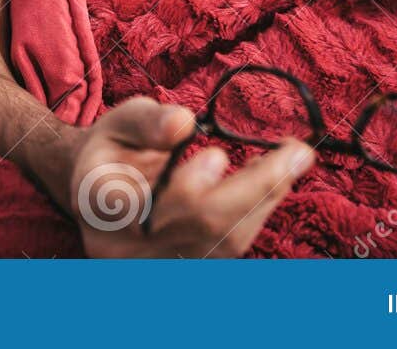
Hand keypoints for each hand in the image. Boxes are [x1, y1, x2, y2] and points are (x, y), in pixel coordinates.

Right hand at [68, 96, 312, 257]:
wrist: (102, 198)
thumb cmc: (114, 152)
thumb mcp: (119, 123)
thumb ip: (148, 121)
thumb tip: (184, 123)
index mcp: (100, 204)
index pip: (144, 208)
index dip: (184, 188)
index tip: (217, 155)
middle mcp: (128, 249)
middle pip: (199, 227)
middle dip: (254, 187)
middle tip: (297, 153)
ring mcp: (158, 269)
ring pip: (224, 242)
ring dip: (266, 198)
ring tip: (291, 160)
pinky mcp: (188, 273)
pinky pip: (232, 248)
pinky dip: (258, 212)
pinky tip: (273, 181)